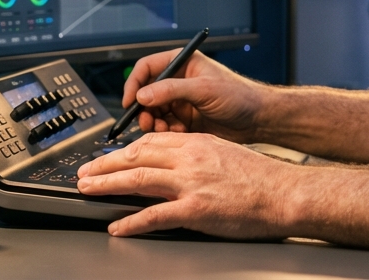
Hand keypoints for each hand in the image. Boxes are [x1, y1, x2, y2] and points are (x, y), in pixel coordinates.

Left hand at [77, 132, 293, 237]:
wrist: (284, 192)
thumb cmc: (261, 177)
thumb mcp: (224, 153)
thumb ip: (196, 155)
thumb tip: (173, 164)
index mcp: (196, 142)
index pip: (149, 141)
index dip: (122, 150)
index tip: (107, 157)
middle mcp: (190, 158)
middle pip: (136, 157)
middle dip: (104, 165)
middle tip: (85, 173)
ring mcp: (191, 184)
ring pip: (138, 180)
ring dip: (107, 185)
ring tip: (88, 191)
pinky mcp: (195, 210)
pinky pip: (155, 216)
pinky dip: (131, 222)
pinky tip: (118, 226)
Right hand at [122, 50, 267, 141]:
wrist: (258, 120)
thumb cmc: (239, 95)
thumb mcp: (204, 89)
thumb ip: (172, 90)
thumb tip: (143, 94)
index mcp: (182, 63)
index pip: (147, 68)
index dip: (135, 83)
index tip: (130, 101)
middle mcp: (178, 81)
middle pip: (146, 93)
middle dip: (144, 109)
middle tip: (146, 122)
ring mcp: (181, 102)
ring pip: (153, 113)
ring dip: (154, 123)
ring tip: (164, 130)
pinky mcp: (185, 121)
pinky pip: (165, 127)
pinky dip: (166, 133)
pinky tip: (178, 134)